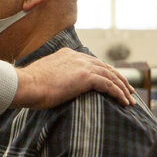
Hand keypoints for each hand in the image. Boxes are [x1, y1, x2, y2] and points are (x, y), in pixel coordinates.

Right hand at [12, 47, 135, 107]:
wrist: (26, 84)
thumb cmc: (29, 86)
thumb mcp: (43, 76)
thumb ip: (53, 76)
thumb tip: (53, 85)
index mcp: (68, 54)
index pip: (93, 62)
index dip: (105, 72)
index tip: (112, 81)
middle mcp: (78, 57)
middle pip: (106, 67)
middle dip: (119, 79)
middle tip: (129, 90)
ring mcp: (83, 66)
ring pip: (111, 76)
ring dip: (123, 89)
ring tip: (130, 100)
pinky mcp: (86, 77)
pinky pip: (109, 86)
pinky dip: (119, 94)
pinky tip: (124, 102)